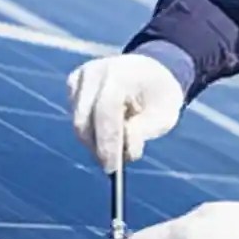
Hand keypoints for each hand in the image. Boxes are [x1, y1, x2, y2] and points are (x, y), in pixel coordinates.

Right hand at [66, 53, 183, 171]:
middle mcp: (95, 71)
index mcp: (120, 73)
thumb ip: (142, 131)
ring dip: (96, 140)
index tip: (112, 168)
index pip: (105, 111)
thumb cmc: (160, 95)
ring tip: (120, 139)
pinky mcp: (74, 84)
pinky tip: (110, 124)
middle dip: (98, 148)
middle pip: (84, 120)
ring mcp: (81, 76)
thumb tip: (123, 151)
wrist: (152, 70)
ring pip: (78, 123)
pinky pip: (77, 118)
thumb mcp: (164, 115)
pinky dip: (92, 129)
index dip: (106, 142)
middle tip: (114, 166)